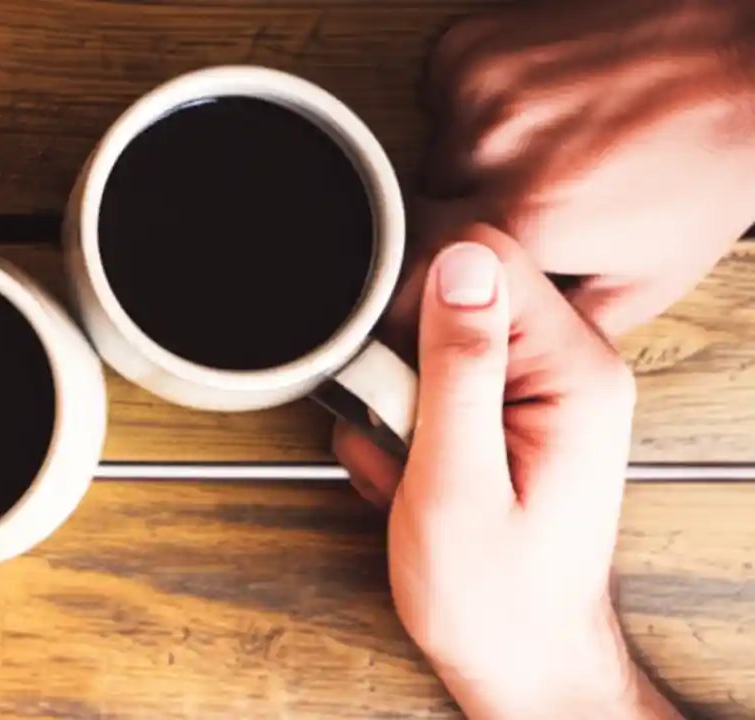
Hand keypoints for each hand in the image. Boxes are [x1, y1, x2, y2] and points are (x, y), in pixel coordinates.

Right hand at [337, 228, 680, 716]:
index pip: (488, 261)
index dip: (418, 300)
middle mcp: (569, 371)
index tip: (395, 371)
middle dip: (403, 362)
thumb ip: (458, 369)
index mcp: (574, 375)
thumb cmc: (494, 597)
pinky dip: (406, 428)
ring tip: (408, 467)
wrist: (517, 661)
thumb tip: (457, 262)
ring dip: (398, 403)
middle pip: (458, 295)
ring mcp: (540, 393)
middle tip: (402, 434)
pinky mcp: (510, 416)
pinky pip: (437, 385)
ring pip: (435, 343)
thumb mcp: (458, 481)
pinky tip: (412, 475)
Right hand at [421, 0, 754, 335]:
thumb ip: (543, 329)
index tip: (446, 290)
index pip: (410, 276)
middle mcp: (490, 147)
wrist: (741, 66)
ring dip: (469, 162)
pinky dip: (469, 107)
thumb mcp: (641, 287)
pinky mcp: (470, 47)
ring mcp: (477, 87)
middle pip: (422, 211)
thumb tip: (481, 352)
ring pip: (429, 152)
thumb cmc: (705, 167)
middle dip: (458, 219)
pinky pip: (437, 96)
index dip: (426, 287)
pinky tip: (530, 111)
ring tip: (538, 154)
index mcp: (523, 218)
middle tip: (521, 208)